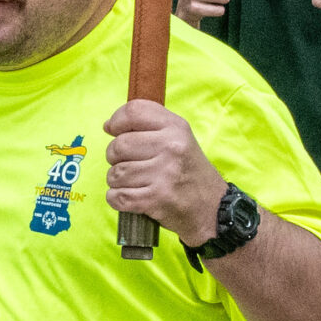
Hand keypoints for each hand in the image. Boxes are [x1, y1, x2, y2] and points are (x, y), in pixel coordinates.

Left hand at [103, 100, 224, 242]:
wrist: (211, 208)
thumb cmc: (188, 171)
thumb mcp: (179, 138)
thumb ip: (149, 126)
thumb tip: (109, 125)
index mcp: (176, 128)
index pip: (134, 112)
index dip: (116, 121)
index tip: (113, 131)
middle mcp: (171, 148)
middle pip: (118, 145)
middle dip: (114, 157)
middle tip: (128, 163)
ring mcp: (164, 174)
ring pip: (115, 173)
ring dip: (117, 181)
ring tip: (133, 182)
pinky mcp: (156, 199)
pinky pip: (117, 196)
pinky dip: (117, 199)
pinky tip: (130, 197)